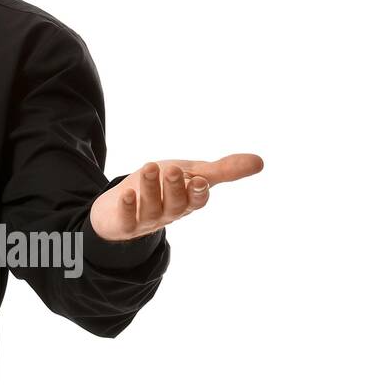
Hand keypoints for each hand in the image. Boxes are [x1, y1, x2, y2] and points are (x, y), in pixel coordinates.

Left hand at [89, 153, 263, 241]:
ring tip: (150, 168)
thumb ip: (223, 170)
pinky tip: (128, 193)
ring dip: (150, 188)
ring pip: (150, 208)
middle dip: (175, 187)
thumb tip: (261, 161)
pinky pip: (127, 219)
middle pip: (175, 204)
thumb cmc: (162, 187)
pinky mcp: (123, 223)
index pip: (197, 200)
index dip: (199, 192)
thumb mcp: (192, 174)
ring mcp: (146, 220)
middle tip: (173, 169)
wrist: (123, 206)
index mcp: (187, 201)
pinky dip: (128, 207)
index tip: (200, 180)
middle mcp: (168, 212)